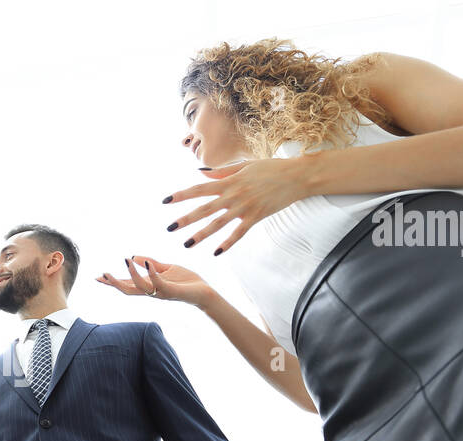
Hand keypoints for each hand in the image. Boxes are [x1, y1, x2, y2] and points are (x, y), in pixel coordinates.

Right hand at [96, 256, 215, 309]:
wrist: (204, 291)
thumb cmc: (186, 281)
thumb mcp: (166, 268)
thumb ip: (151, 263)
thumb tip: (134, 256)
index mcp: (149, 286)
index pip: (127, 285)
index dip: (113, 281)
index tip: (98, 277)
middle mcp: (152, 292)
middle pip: (127, 290)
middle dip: (114, 284)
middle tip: (102, 276)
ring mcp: (160, 293)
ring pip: (139, 287)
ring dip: (131, 274)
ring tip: (125, 261)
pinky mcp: (170, 291)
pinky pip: (157, 282)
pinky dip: (150, 272)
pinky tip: (145, 262)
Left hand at [163, 157, 311, 253]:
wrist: (297, 176)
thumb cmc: (271, 168)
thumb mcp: (245, 166)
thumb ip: (221, 172)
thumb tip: (200, 172)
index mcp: (229, 181)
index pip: (199, 189)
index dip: (181, 195)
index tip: (165, 201)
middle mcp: (234, 195)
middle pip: (204, 209)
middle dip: (185, 219)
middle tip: (169, 229)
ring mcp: (245, 207)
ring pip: (218, 223)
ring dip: (201, 235)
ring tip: (186, 244)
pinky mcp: (256, 217)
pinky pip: (239, 233)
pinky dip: (227, 243)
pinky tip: (216, 252)